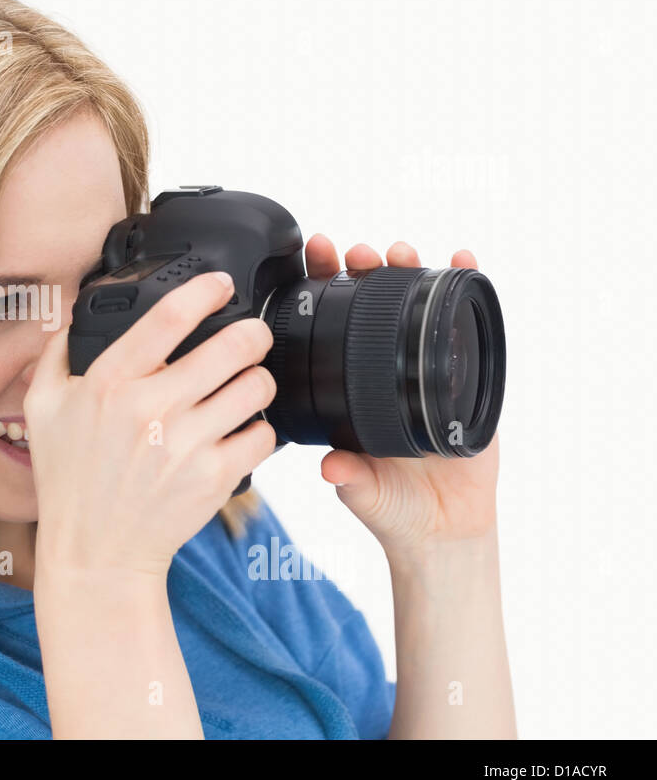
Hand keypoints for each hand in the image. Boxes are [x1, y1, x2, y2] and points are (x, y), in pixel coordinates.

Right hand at [24, 272, 277, 578]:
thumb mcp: (41, 409)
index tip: (220, 285)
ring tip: (246, 385)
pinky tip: (240, 431)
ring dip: (258, 380)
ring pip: (257, 387)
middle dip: (252, 334)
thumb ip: (56, 353)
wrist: (95, 552)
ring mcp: (185, 445)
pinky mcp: (214, 478)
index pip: (169, 317)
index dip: (205, 290)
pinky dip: (258, 429)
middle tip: (251, 337)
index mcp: (107, 383)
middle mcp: (148, 409)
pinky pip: (263, 435)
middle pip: (234, 345)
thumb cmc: (68, 479)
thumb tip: (74, 313)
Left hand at [305, 235, 499, 562]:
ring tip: (402, 251)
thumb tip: (330, 465)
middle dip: (363, 270)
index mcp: (347, 388)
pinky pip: (464, 325)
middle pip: (371, 306)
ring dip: (409, 271)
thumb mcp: (363, 491)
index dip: (322, 292)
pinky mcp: (465, 376)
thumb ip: (351, 478)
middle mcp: (382, 371)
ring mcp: (424, 369)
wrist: (442, 529)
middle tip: (357, 251)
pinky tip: (464, 261)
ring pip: (414, 307)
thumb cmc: (391, 507)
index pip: (328, 327)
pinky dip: (464, 289)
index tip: (314, 259)